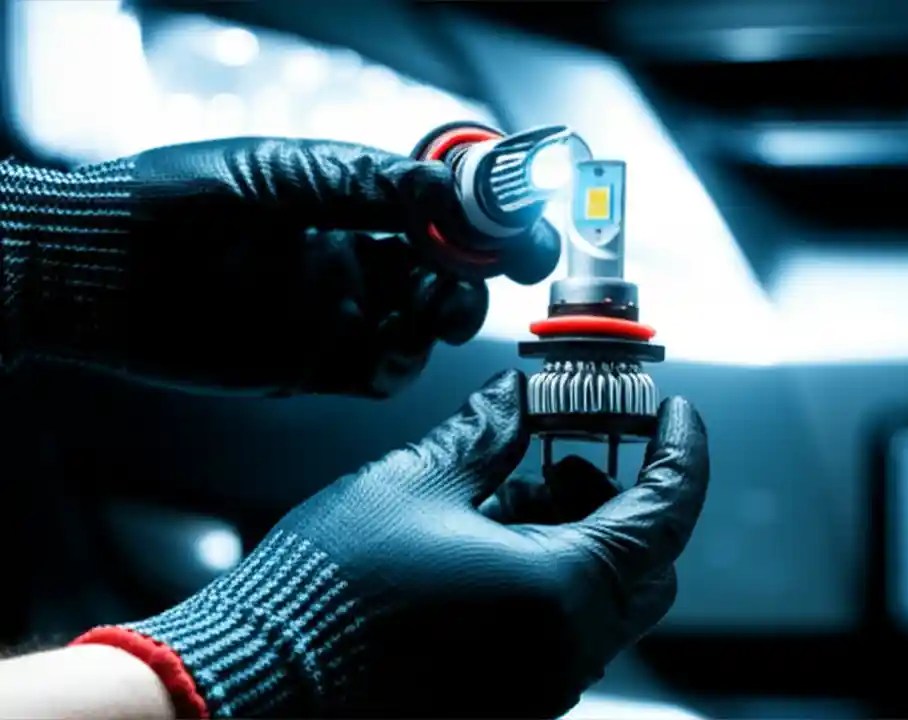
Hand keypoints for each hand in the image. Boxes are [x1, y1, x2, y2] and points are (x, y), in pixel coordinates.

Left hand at [0, 137, 560, 396]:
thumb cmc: (176, 202)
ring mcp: (340, 310)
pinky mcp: (319, 364)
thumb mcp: (277, 176)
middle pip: (450, 265)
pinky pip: (386, 370)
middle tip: (504, 267)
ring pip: (428, 320)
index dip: (489, 212)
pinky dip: (403, 361)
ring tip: (438, 304)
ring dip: (451, 312)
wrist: (105, 274)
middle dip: (485, 266)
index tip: (523, 219)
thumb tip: (444, 188)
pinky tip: (390, 346)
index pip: (441, 204)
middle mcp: (353, 255)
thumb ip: (363, 184)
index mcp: (349, 199)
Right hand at [118, 370, 709, 717]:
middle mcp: (566, 652)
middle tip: (576, 449)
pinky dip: (555, 578)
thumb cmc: (329, 592)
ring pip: (607, 601)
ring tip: (517, 489)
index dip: (682, 453)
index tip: (677, 413)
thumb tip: (518, 397)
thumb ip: (488, 435)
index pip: (665, 514)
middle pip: (647, 565)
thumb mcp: (416, 485)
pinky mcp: (509, 701)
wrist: (260, 681)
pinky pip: (565, 631)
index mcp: (561, 595)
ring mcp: (540, 686)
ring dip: (585, 537)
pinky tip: (494, 538)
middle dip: (625, 497)